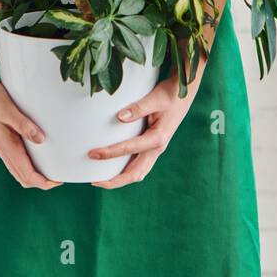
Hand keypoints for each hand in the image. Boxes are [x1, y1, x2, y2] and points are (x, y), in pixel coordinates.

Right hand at [0, 61, 62, 189]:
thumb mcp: (7, 109)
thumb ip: (23, 124)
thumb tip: (41, 140)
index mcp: (7, 146)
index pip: (26, 175)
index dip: (43, 182)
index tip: (58, 181)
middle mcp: (4, 150)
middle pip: (23, 178)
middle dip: (41, 182)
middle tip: (58, 177)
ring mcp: (2, 146)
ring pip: (19, 170)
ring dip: (34, 175)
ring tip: (50, 169)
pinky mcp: (2, 140)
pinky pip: (16, 160)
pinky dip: (27, 165)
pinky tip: (36, 154)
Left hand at [87, 66, 201, 188]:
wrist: (184, 94)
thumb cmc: (170, 94)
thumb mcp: (155, 98)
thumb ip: (138, 108)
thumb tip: (119, 117)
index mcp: (158, 138)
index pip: (129, 149)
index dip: (109, 153)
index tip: (92, 154)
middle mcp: (157, 148)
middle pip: (135, 173)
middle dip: (114, 180)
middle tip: (94, 182)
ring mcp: (156, 149)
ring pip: (138, 173)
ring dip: (120, 179)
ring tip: (101, 180)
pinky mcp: (153, 147)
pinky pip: (139, 165)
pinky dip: (126, 171)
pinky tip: (114, 168)